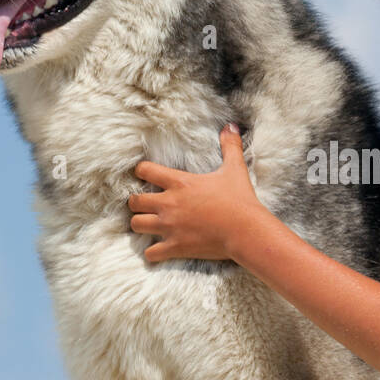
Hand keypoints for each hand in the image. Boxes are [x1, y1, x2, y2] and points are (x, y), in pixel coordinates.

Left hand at [128, 123, 261, 262]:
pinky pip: (151, 253)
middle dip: (137, 202)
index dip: (142, 171)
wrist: (245, 230)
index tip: (145, 174)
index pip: (145, 170)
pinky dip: (152, 253)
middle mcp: (169, 204)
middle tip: (146, 204)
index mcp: (180, 183)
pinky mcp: (175, 247)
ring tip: (149, 225)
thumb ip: (230, 146)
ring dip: (141, 224)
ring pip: (136, 225)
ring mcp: (170, 227)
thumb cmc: (239, 199)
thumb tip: (231, 126)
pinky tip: (159, 249)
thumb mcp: (235, 169)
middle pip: (134, 202)